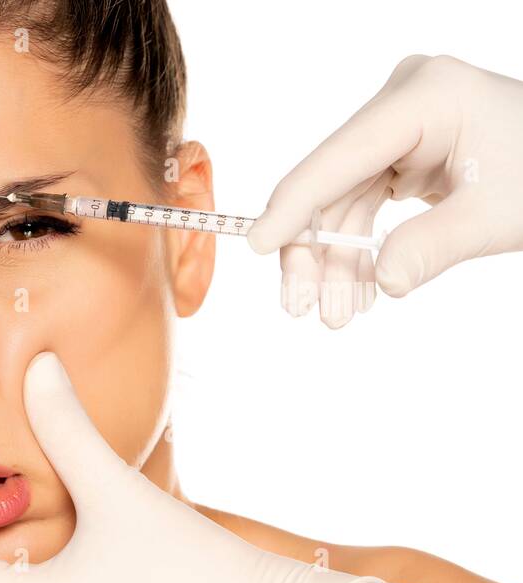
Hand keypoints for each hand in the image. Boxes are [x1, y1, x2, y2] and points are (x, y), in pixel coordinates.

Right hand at [246, 54, 522, 327]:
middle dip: (315, 252)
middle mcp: (402, 104)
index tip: (257, 247)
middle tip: (304, 308)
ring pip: (341, 202)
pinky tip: (357, 289)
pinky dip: (359, 249)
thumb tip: (382, 283)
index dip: (293, 207)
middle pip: (331, 185)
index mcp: (423, 98)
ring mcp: (401, 127)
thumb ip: (432, 247)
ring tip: (336, 313)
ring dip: (334, 262)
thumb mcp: (496, 214)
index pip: (338, 158)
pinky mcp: (406, 151)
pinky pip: (364, 203)